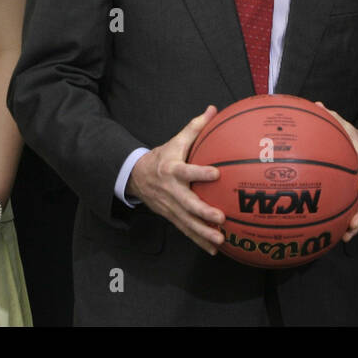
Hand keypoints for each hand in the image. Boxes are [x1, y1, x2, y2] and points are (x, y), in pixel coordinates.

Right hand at [126, 106, 224, 254]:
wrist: (136, 176)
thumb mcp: (175, 141)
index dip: (200, 172)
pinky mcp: (171, 217)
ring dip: (203, 232)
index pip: (187, 171)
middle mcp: (171, 191)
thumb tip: (213, 109)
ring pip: (187, 221)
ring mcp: (170, 206)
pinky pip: (186, 230)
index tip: (216, 173)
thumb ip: (194, 127)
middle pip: (187, 203)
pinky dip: (199, 240)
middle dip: (203, 212)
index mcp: (173, 170)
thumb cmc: (162, 157)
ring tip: (220, 239)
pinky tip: (214, 249)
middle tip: (220, 218)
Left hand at [315, 103, 357, 241]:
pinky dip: (349, 222)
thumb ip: (330, 117)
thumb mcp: (342, 124)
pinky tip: (339, 235)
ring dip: (357, 220)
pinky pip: (354, 210)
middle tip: (354, 221)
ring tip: (348, 233)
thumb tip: (316, 105)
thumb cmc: (349, 136)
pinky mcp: (356, 196)